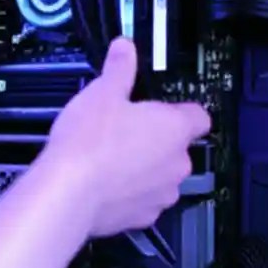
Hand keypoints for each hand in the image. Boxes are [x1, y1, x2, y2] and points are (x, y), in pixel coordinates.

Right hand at [41, 38, 210, 237]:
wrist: (68, 193)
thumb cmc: (88, 144)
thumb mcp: (102, 92)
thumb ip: (120, 69)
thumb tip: (125, 50)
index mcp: (174, 128)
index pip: (199, 116)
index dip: (182, 110)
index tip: (165, 106)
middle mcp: (177, 163)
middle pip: (177, 147)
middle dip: (155, 139)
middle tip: (126, 129)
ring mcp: (162, 193)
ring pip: (161, 175)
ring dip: (144, 167)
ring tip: (112, 156)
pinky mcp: (143, 217)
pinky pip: (144, 201)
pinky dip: (130, 192)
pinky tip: (105, 181)